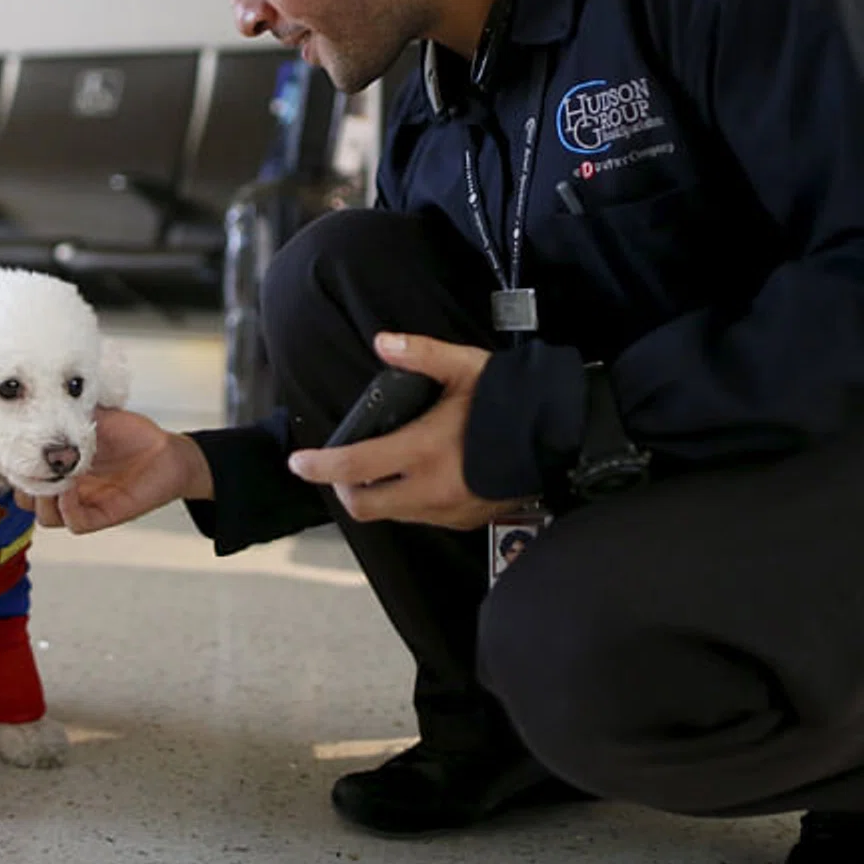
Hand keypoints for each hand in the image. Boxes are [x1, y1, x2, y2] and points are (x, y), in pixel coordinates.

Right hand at [16, 407, 209, 532]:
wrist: (169, 451)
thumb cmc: (134, 435)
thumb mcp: (97, 416)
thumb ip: (70, 410)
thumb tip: (47, 392)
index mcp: (61, 465)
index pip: (24, 475)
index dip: (17, 467)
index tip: (16, 451)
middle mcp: (69, 487)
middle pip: (28, 500)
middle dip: (25, 486)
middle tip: (32, 468)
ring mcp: (85, 503)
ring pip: (46, 517)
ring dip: (44, 500)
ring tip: (54, 479)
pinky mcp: (104, 514)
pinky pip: (76, 524)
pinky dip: (67, 510)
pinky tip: (71, 490)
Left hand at [286, 332, 532, 529]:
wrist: (564, 439)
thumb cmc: (513, 400)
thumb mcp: (466, 367)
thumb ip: (421, 354)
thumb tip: (381, 342)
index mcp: (424, 450)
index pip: (354, 468)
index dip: (319, 466)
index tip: (298, 462)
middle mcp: (432, 488)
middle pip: (363, 506)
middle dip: (343, 488)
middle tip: (342, 466)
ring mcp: (448, 510)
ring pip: (391, 514)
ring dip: (376, 494)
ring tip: (381, 465)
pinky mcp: (465, 521)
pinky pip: (420, 516)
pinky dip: (406, 500)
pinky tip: (417, 474)